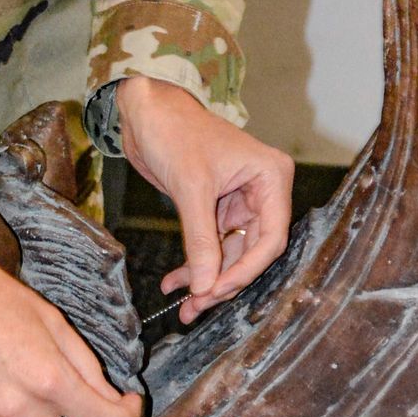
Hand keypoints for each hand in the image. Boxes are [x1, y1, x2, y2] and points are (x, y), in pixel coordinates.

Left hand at [116, 77, 293, 322]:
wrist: (145, 110)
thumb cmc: (175, 131)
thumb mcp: (191, 187)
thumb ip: (202, 240)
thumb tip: (206, 287)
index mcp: (271, 177)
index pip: (271, 238)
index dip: (246, 270)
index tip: (217, 291)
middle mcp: (261, 190)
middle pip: (252, 250)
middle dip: (223, 280)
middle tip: (198, 306)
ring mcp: (239, 201)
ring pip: (230, 253)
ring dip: (206, 279)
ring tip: (185, 306)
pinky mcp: (215, 207)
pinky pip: (211, 244)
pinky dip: (195, 264)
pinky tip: (175, 282)